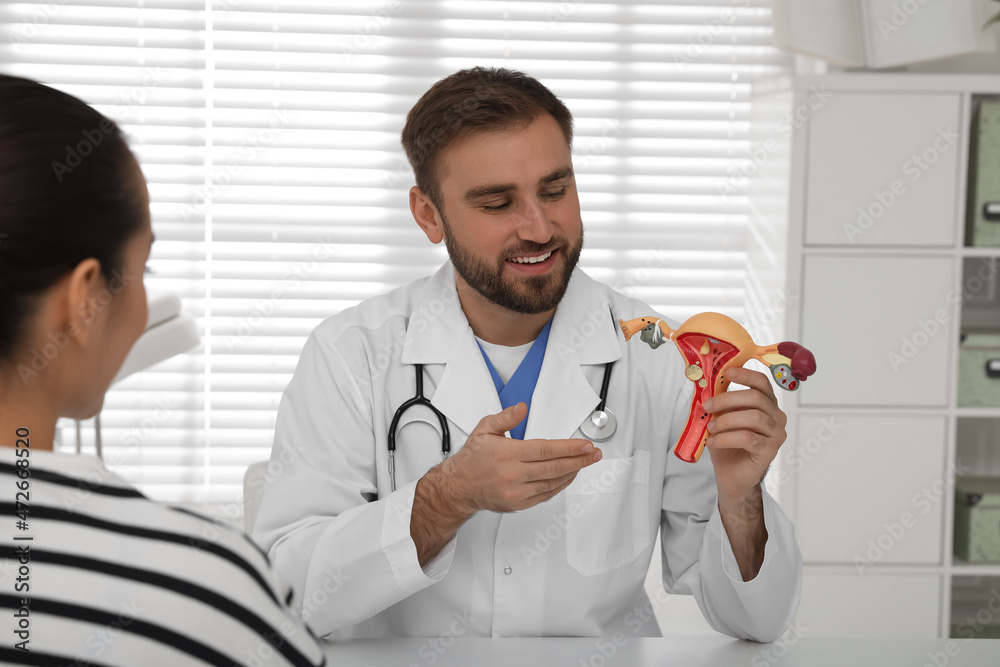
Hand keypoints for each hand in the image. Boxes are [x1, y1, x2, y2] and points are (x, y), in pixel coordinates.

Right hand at [441, 402, 602, 514]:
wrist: (459, 487)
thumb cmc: (473, 458)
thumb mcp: (484, 429)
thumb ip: (505, 418)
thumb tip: (521, 408)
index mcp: (507, 454)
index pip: (545, 450)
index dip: (569, 448)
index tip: (585, 445)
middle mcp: (513, 475)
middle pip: (554, 468)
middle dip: (579, 460)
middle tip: (594, 454)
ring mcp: (517, 492)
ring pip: (553, 483)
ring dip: (572, 472)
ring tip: (585, 463)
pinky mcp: (519, 504)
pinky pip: (546, 495)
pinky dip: (560, 485)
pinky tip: (568, 476)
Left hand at [703, 366, 786, 503]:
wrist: (731, 474)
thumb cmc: (727, 443)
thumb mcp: (721, 417)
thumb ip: (721, 401)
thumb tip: (708, 382)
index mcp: (766, 403)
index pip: (762, 382)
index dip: (745, 375)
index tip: (727, 372)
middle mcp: (776, 416)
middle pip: (756, 398)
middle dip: (727, 399)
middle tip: (708, 406)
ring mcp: (776, 434)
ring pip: (753, 417)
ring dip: (726, 421)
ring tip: (710, 428)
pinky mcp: (771, 450)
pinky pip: (748, 438)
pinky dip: (726, 438)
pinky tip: (713, 442)